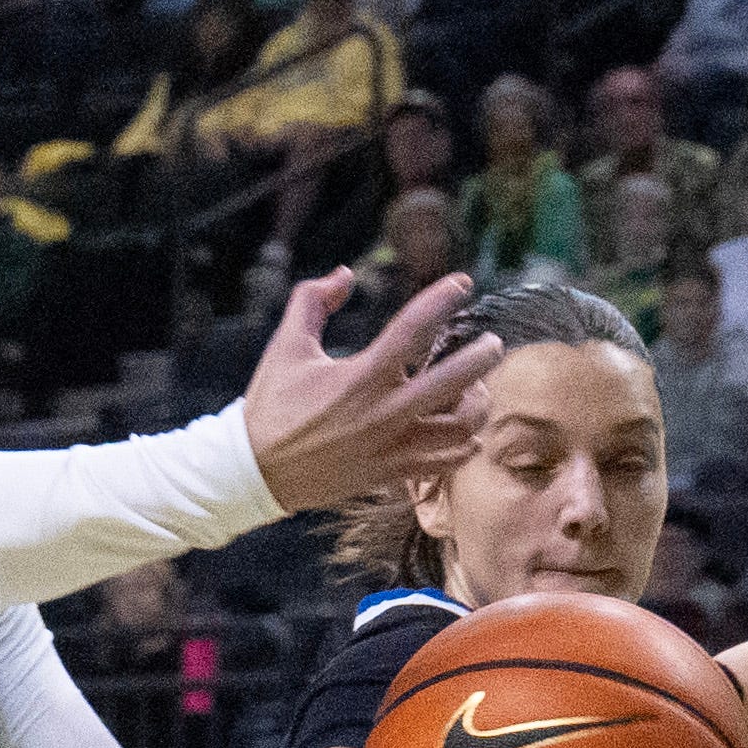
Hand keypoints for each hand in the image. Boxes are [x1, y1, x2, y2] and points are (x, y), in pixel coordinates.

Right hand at [241, 270, 502, 510]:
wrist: (257, 472)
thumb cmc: (272, 405)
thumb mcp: (286, 346)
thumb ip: (312, 300)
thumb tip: (345, 274)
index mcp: (361, 375)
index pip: (413, 328)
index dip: (441, 299)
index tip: (462, 283)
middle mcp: (384, 412)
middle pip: (454, 381)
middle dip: (482, 357)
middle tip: (491, 344)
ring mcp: (392, 447)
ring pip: (460, 427)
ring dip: (474, 405)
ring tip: (472, 391)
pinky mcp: (391, 474)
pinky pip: (446, 462)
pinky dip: (462, 445)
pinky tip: (460, 430)